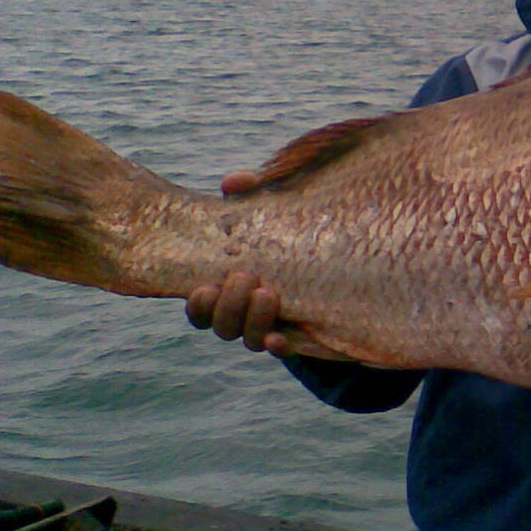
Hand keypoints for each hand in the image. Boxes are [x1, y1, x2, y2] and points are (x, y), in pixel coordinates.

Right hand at [184, 170, 295, 357]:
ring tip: (267, 294)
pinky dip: (278, 346)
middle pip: (222, 327)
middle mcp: (243, 315)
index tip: (205, 287)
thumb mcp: (269, 213)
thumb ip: (251, 194)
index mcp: (226, 291)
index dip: (198, 305)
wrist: (333, 265)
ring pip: (249, 339)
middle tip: (244, 277)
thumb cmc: (285, 236)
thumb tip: (234, 180)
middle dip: (229, 306)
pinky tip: (281, 338)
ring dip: (252, 320)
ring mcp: (271, 327)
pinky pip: (282, 350)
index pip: (200, 309)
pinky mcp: (299, 335)